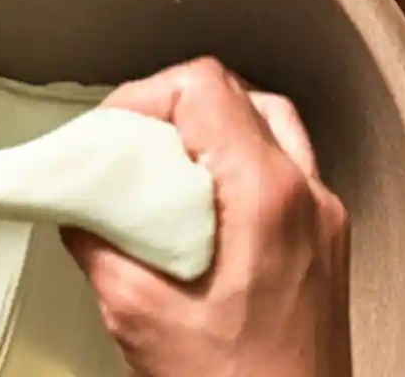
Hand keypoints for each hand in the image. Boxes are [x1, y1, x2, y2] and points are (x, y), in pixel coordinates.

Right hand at [63, 58, 350, 376]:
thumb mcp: (141, 315)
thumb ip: (100, 249)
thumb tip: (79, 214)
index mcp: (267, 198)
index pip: (205, 89)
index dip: (145, 96)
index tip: (110, 132)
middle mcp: (307, 196)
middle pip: (237, 95)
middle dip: (173, 109)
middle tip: (129, 148)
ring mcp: (324, 218)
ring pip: (268, 125)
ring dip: (211, 132)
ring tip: (163, 174)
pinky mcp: (325, 243)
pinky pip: (283, 170)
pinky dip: (237, 167)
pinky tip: (200, 209)